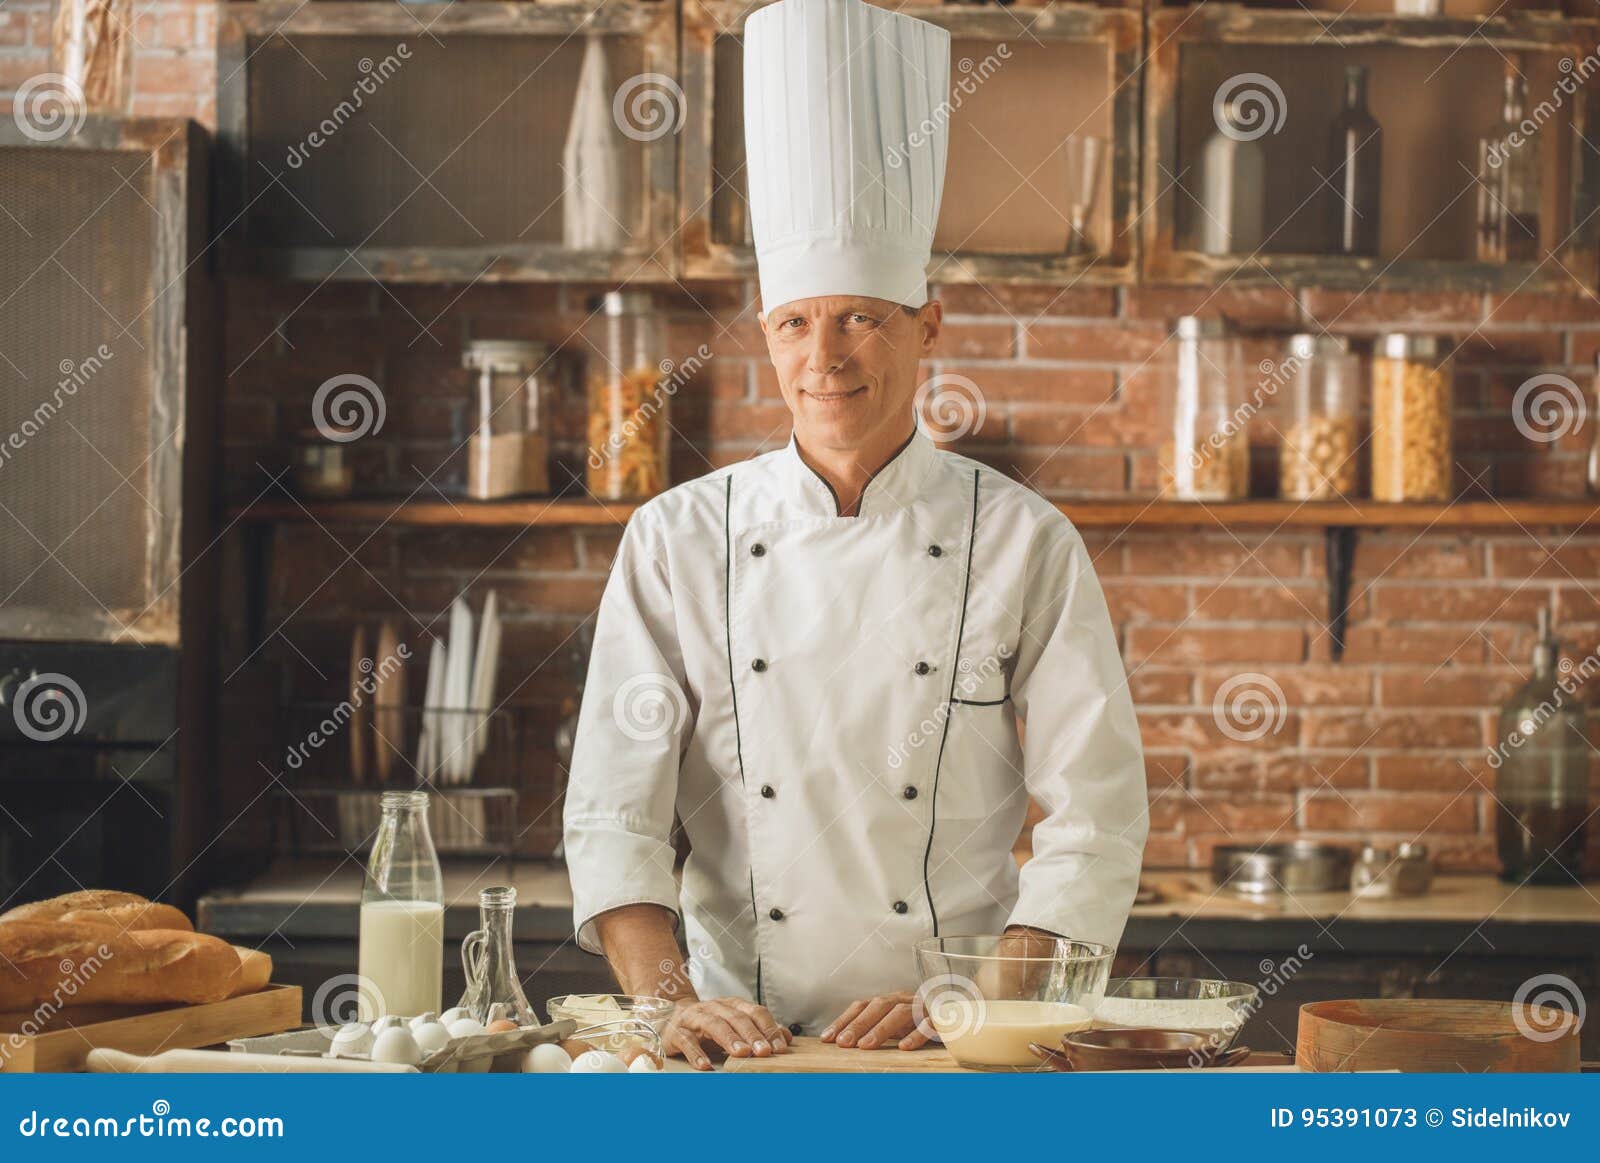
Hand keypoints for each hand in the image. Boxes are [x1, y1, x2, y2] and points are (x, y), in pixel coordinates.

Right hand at [661, 997, 791, 1069]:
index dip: (768, 1028)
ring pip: (714, 1024)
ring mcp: (695, 1017)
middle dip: (752, 1034)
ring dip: (729, 1039)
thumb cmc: (710, 1025)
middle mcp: (715, 1007)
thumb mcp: (736, 1024)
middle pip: (736, 1017)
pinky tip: (706, 1066)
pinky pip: (687, 1041)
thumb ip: (760, 1030)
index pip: (755, 1012)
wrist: (673, 1017)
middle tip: (764, 1051)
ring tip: (741, 1054)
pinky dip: (696, 1054)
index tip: (780, 1047)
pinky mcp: (677, 1032)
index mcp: (732, 1005)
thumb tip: (786, 1038)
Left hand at [820, 991, 931, 1050]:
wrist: (958, 1017)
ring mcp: (923, 1008)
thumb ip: (874, 1031)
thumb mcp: (894, 1027)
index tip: (827, 1038)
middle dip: (859, 1024)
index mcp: (890, 1001)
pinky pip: (928, 1025)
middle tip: (844, 1043)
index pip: (863, 1005)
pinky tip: (904, 1047)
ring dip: (881, 1029)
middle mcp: (905, 1001)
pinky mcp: (941, 1020)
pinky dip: (916, 1035)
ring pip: (901, 1013)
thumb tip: (843, 1044)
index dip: (844, 1020)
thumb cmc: (921, 1024)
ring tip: (866, 1046)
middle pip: (880, 1006)